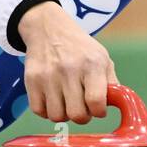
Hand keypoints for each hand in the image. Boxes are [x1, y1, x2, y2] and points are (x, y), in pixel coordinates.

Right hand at [16, 1, 118, 123]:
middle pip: (76, 114)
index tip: (98, 108)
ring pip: (57, 116)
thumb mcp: (102, 58)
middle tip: (83, 108)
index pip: (96, 101)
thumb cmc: (80, 48)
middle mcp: (69, 69)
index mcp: (92, 64)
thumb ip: (111, 82)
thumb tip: (116, 106)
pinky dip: (47, 111)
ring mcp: (48, 76)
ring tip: (67, 103)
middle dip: (83, 117)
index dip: (99, 111)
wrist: (49, 29)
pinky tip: (53, 100)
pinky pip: (39, 111)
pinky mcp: (31, 80)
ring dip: (64, 114)